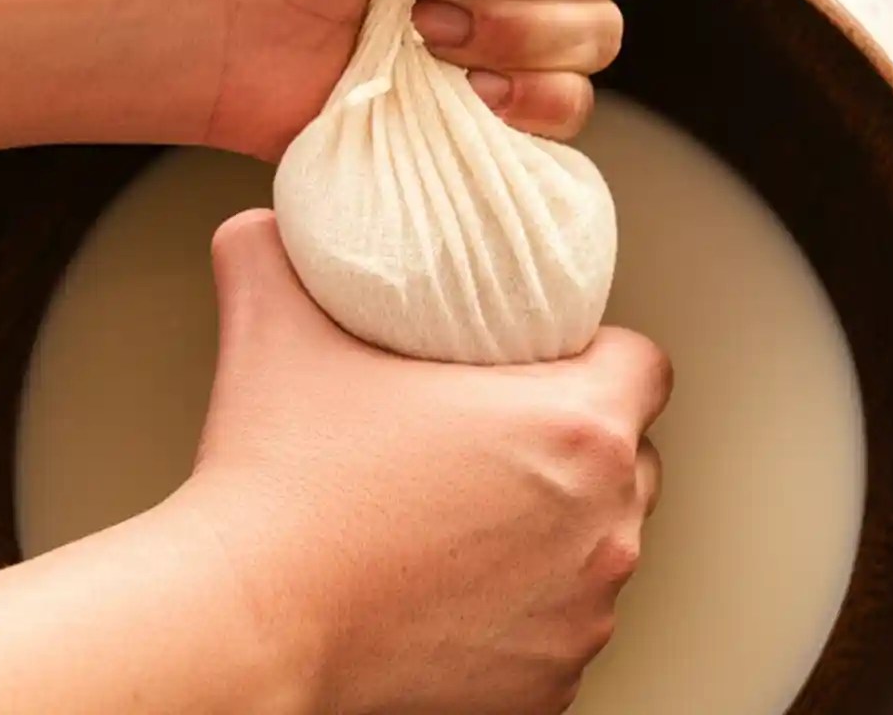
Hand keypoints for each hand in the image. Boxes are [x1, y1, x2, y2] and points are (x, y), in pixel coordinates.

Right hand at [161, 209, 671, 713]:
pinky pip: (558, 630)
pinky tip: (451, 593)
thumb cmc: (280, 489)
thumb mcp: (276, 337)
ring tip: (464, 520)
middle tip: (492, 441)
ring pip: (597, 551)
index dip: (598, 357)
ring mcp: (582, 616)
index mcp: (577, 428)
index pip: (644, 368)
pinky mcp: (549, 689)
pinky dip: (524, 612)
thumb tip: (258, 225)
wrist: (248, 627)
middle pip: (627, 463)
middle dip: (577, 448)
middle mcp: (604, 526)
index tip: (544, 365)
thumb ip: (273, 258)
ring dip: (553, 532)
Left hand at [201, 0, 624, 158]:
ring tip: (448, 85)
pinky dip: (515, 145)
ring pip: (575, 94)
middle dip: (531, 29)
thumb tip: (489, 1)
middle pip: (597, 30)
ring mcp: (480, 86)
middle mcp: (498, 19)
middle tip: (429, 29)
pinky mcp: (453, 151)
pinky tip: (462, 127)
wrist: (215, 38)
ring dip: (532, 86)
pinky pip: (530, 163)